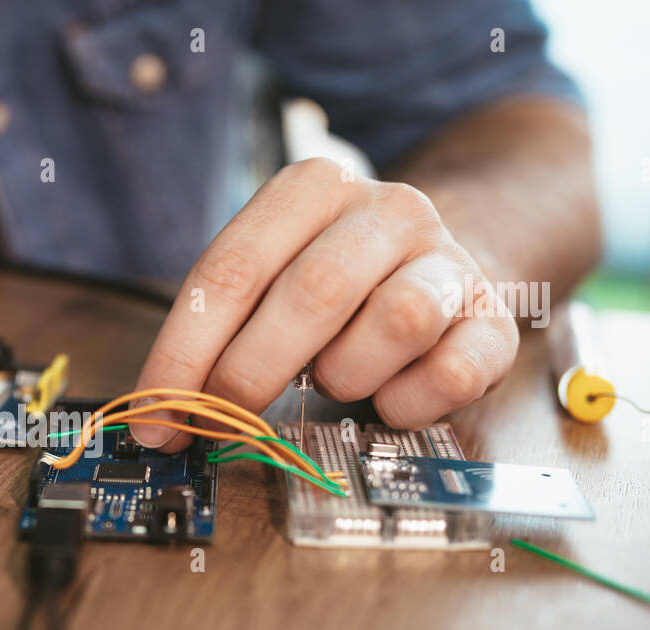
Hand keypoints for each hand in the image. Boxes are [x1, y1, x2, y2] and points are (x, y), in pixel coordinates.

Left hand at [131, 157, 517, 447]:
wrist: (444, 268)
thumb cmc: (337, 287)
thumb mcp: (270, 281)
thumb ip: (217, 331)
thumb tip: (159, 414)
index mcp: (313, 188)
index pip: (231, 271)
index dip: (184, 354)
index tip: (156, 418)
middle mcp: (388, 209)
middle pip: (312, 294)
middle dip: (251, 375)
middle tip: (222, 421)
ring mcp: (449, 259)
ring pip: (397, 323)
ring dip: (346, 375)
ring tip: (336, 377)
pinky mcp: (493, 318)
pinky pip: (449, 373)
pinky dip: (406, 403)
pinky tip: (390, 397)